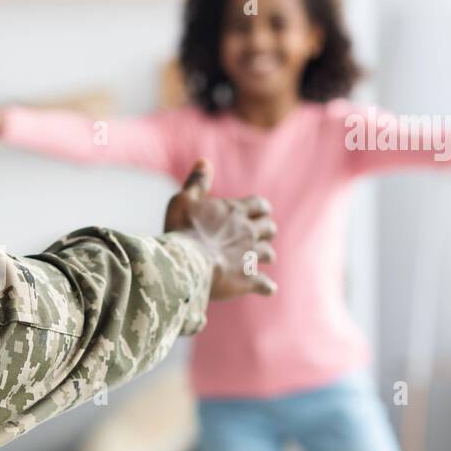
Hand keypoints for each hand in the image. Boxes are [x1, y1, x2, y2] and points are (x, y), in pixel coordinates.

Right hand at [164, 158, 276, 300]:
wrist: (184, 264)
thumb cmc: (181, 230)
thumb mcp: (184, 199)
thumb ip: (197, 181)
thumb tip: (204, 161)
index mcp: (236, 212)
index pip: (260, 205)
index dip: (260, 209)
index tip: (258, 212)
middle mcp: (249, 232)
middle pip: (270, 228)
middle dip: (266, 230)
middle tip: (257, 235)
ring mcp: (251, 257)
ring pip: (270, 254)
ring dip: (266, 255)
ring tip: (259, 259)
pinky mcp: (248, 280)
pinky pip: (265, 284)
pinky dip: (266, 286)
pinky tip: (266, 288)